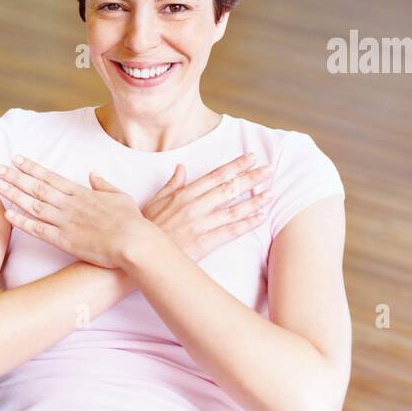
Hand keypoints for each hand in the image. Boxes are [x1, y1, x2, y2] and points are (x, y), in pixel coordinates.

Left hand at [0, 156, 148, 269]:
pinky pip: (38, 230)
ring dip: (14, 194)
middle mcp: (69, 204)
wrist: (134, 242)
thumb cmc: (131, 221)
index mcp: (81, 193)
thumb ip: (103, 184)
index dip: (31, 167)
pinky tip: (8, 215)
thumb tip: (92, 174)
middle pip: (37, 187)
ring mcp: (65, 221)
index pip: (50, 176)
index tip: (16, 159)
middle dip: (15, 177)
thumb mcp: (119, 195)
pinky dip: (22, 222)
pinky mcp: (64, 240)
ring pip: (33, 205)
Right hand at [143, 153, 272, 260]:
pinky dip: (247, 224)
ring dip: (255, 200)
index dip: (235, 165)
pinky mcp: (204, 242)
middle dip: (251, 177)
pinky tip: (261, 218)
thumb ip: (171, 184)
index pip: (215, 176)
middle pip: (229, 188)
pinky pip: (231, 231)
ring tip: (271, 193)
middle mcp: (194, 206)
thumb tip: (181, 168)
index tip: (251, 157)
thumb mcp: (154, 201)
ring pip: (234, 209)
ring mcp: (200, 224)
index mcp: (183, 194)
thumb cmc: (145, 228)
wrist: (140, 253)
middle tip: (269, 169)